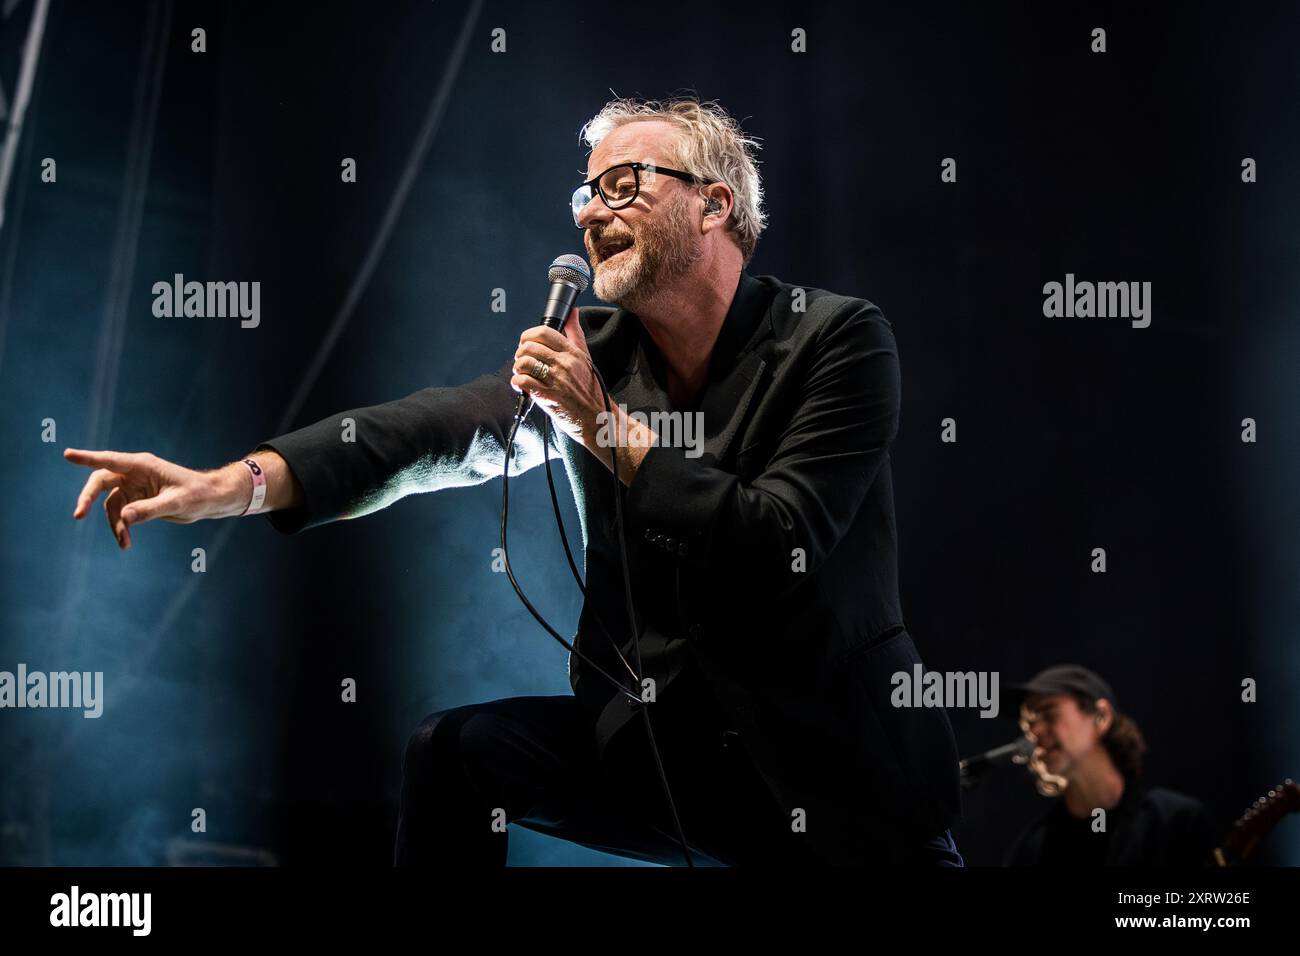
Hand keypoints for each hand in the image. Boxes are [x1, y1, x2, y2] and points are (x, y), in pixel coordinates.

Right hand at [65, 448, 247, 549]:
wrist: (211, 500)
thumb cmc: (198, 495)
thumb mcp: (176, 502)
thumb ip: (150, 509)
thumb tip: (124, 518)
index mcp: (143, 465)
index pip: (110, 460)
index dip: (87, 458)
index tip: (67, 455)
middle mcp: (134, 473)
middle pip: (101, 482)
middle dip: (89, 498)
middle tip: (78, 515)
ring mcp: (134, 487)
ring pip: (111, 504)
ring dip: (113, 524)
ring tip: (124, 543)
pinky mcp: (137, 500)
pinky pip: (121, 514)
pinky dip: (121, 528)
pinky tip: (126, 543)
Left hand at [510, 308, 606, 445]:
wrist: (597, 417)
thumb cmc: (591, 389)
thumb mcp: (586, 357)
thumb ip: (575, 333)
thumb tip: (573, 313)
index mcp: (572, 352)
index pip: (544, 332)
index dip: (529, 334)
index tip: (526, 341)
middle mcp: (564, 364)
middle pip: (530, 346)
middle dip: (520, 352)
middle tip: (522, 359)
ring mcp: (556, 380)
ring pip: (524, 363)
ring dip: (518, 367)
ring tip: (522, 372)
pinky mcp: (548, 397)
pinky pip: (523, 382)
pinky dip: (517, 382)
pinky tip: (521, 385)